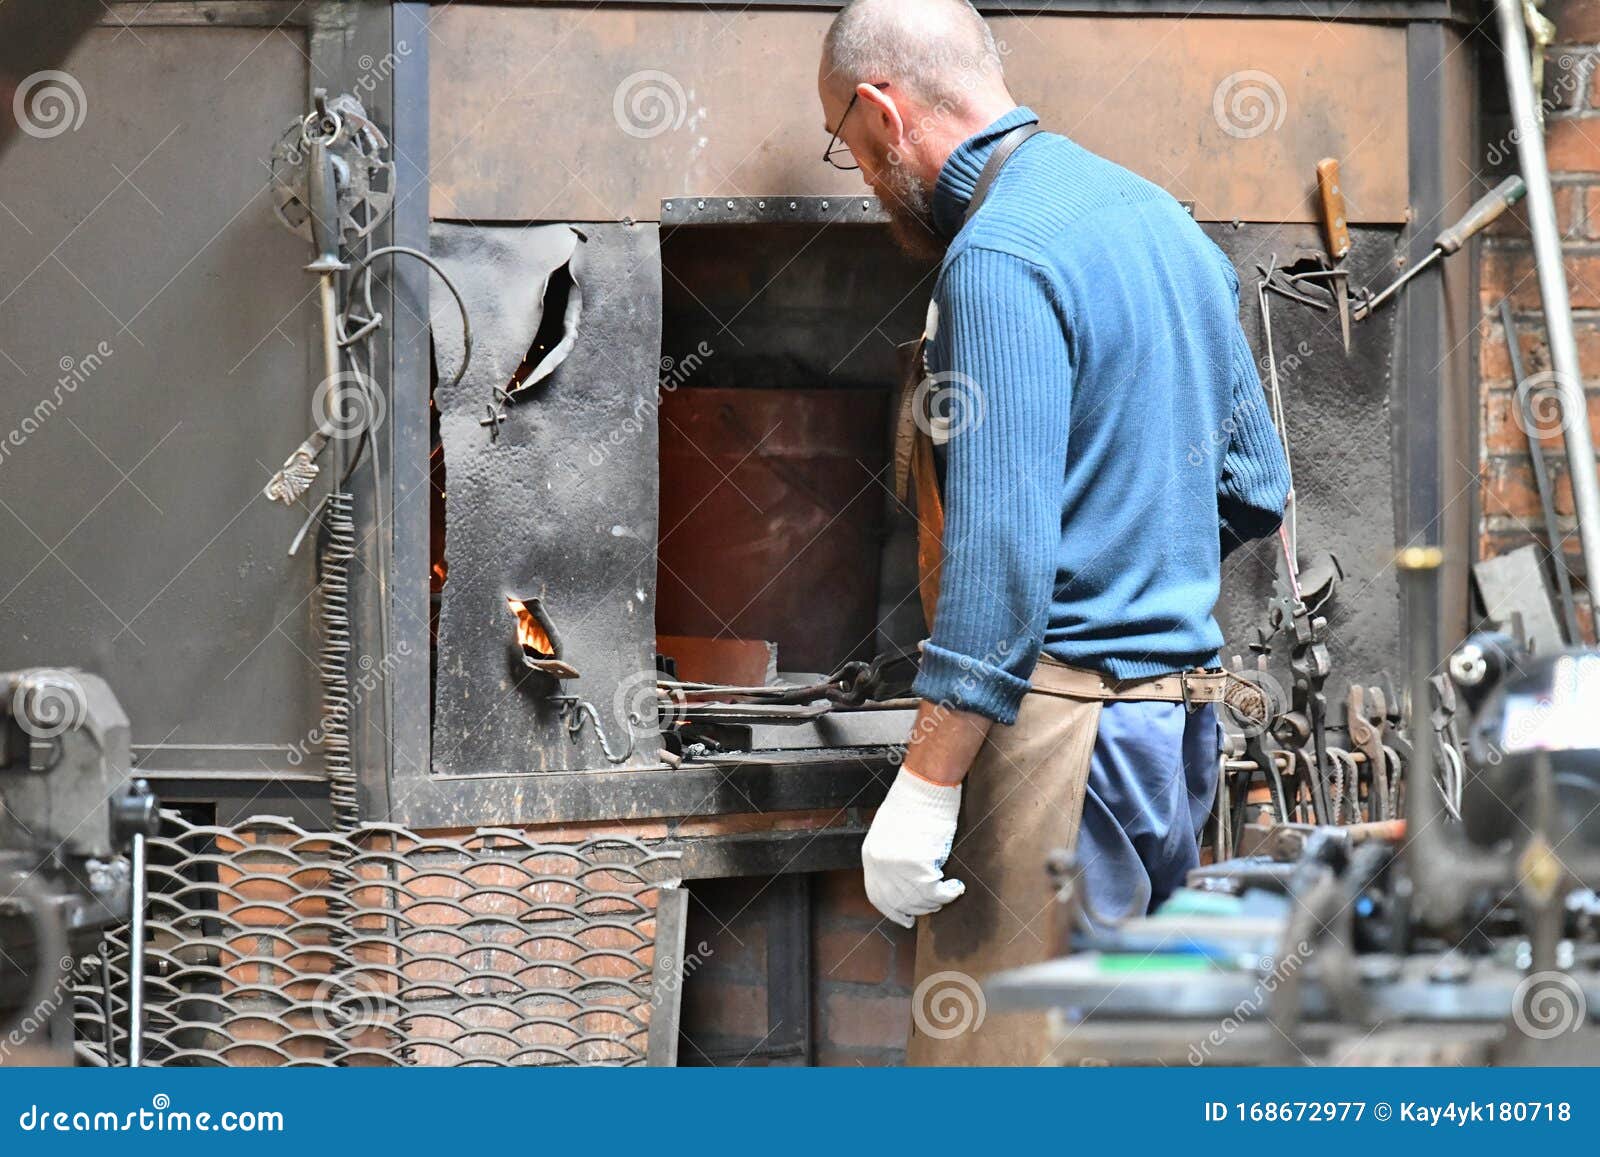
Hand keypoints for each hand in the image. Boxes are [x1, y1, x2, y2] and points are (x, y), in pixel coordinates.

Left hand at [861, 767, 965, 927]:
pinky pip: (936, 891)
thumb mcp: (890, 832)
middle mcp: (880, 865)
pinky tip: (956, 887)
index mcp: (871, 855)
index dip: (893, 911)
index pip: (878, 896)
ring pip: (920, 900)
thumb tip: (904, 881)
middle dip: (919, 908)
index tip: (906, 918)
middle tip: (935, 904)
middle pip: (900, 902)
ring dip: (936, 901)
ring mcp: (898, 867)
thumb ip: (891, 856)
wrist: (925, 784)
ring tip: (948, 891)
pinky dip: (949, 893)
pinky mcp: (919, 865)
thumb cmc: (914, 802)